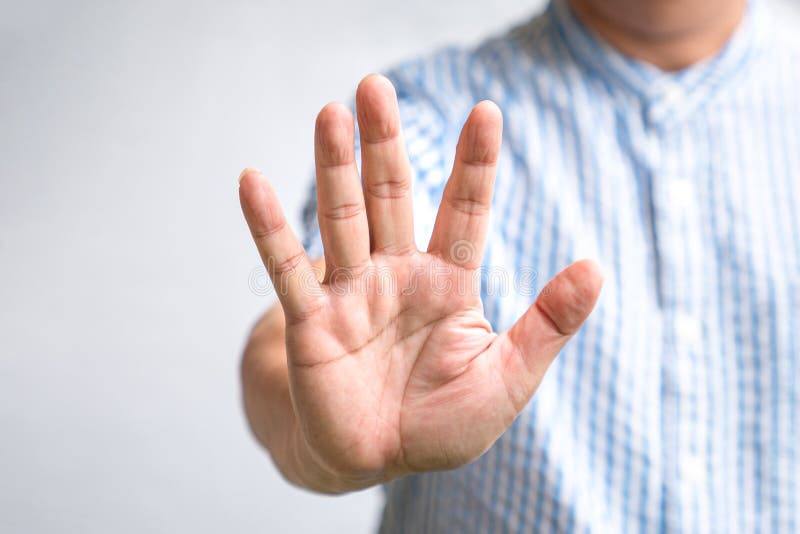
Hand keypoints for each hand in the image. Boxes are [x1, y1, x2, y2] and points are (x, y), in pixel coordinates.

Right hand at [238, 74, 602, 490]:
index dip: (475, 163)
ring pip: (342, 218)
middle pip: (392, 196)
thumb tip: (596, 267)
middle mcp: (397, 275)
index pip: (465, 210)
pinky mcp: (311, 322)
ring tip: (332, 113)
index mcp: (448, 283)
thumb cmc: (444, 423)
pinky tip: (251, 181)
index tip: (487, 112)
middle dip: (385, 143)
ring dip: (335, 167)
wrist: (379, 461)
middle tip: (375, 85)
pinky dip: (268, 227)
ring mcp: (351, 293)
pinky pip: (287, 268)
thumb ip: (548, 323)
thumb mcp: (508, 376)